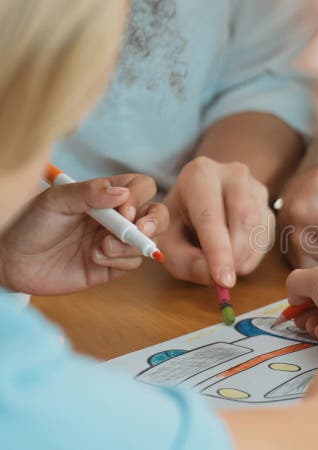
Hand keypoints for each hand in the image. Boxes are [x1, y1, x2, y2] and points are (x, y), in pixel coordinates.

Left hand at [0, 175, 167, 294]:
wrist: (12, 261)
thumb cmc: (30, 224)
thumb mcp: (56, 201)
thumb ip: (89, 193)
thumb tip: (124, 194)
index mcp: (105, 195)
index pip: (141, 187)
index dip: (139, 197)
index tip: (123, 209)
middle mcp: (116, 217)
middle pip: (156, 214)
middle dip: (154, 222)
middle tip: (139, 230)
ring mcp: (116, 242)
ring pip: (147, 241)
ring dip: (129, 245)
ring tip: (101, 248)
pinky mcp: (111, 266)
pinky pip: (132, 263)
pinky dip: (118, 260)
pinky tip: (93, 258)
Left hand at [158, 157, 272, 286]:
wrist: (199, 198)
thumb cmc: (181, 219)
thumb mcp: (168, 241)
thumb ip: (183, 260)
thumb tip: (212, 276)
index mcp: (200, 174)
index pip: (211, 216)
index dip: (218, 251)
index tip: (223, 280)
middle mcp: (233, 174)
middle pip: (243, 219)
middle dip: (235, 255)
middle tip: (223, 279)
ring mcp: (256, 187)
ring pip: (258, 229)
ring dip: (244, 258)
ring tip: (224, 266)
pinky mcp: (268, 204)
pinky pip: (267, 236)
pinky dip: (253, 256)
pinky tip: (235, 256)